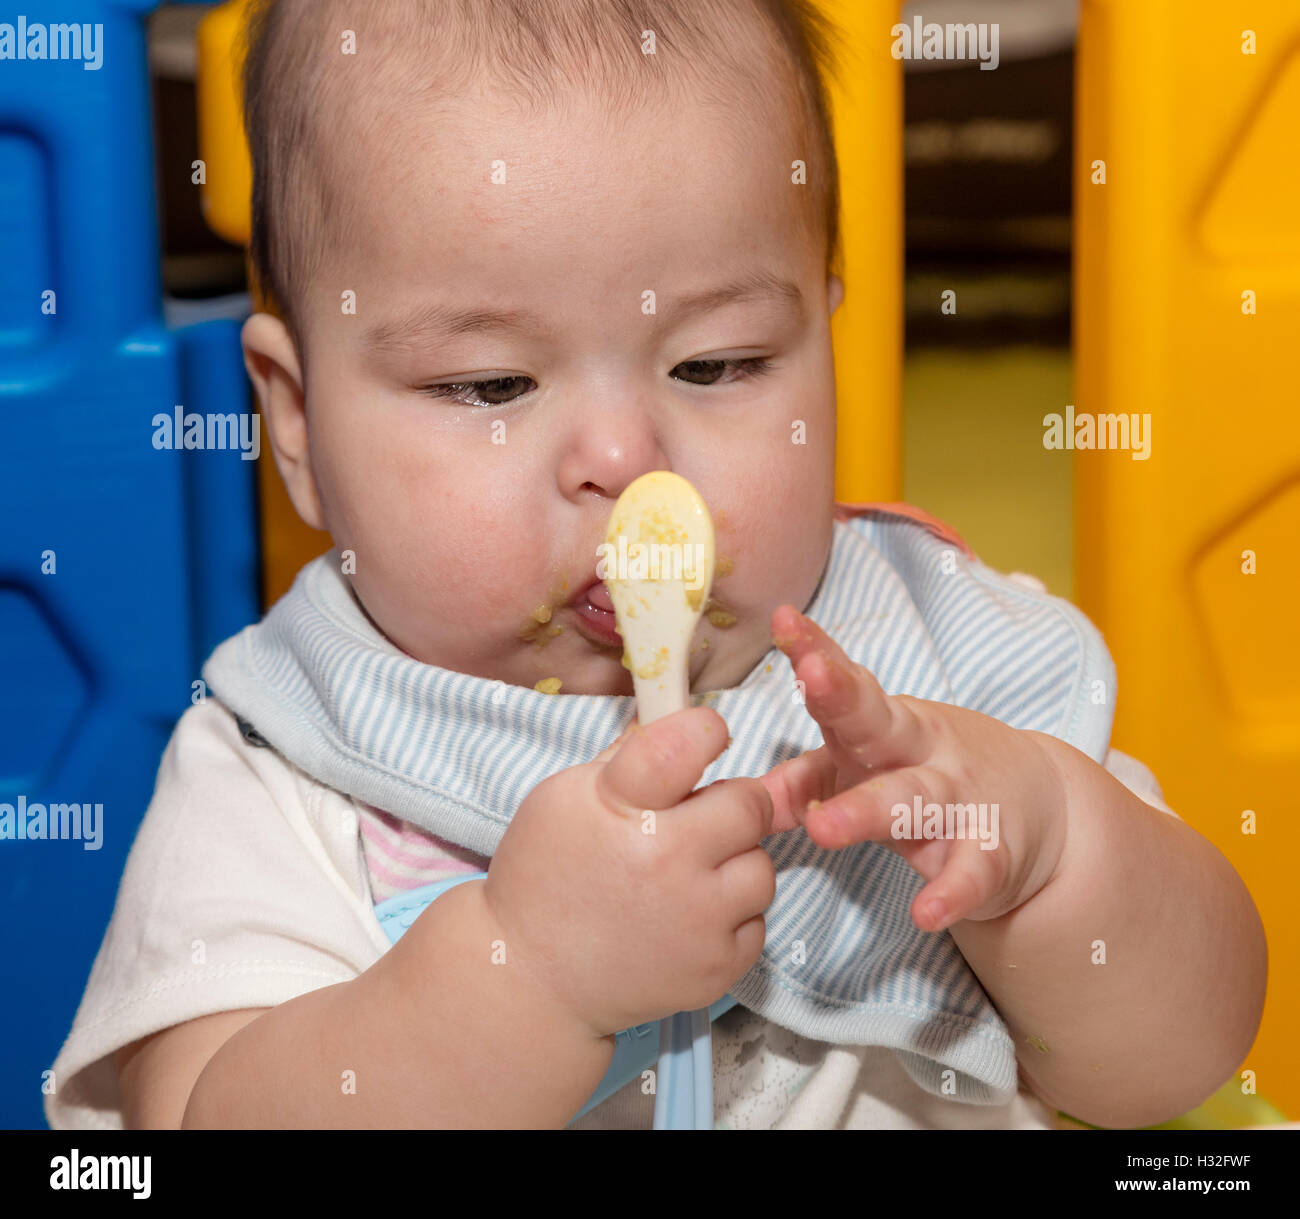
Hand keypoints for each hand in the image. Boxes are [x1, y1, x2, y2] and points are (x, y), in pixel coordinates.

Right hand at [483, 706, 775, 1038]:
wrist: (532, 980)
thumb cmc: (546, 878)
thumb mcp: (564, 798)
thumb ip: (627, 757)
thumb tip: (677, 718)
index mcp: (621, 808)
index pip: (689, 742)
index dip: (706, 730)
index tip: (705, 736)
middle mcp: (666, 862)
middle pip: (749, 804)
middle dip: (730, 803)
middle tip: (698, 818)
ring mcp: (696, 921)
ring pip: (761, 867)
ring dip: (733, 864)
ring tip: (688, 876)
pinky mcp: (717, 968)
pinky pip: (757, 921)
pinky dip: (729, 917)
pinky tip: (687, 918)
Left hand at [759, 605, 1069, 931]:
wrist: (1043, 805)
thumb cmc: (929, 776)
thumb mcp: (871, 766)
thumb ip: (807, 778)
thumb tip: (737, 796)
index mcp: (883, 726)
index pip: (844, 684)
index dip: (814, 652)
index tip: (783, 622)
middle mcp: (919, 751)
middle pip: (877, 721)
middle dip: (841, 696)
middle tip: (809, 676)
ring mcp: (957, 799)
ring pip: (911, 800)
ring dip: (864, 812)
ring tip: (821, 828)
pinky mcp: (990, 854)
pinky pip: (971, 873)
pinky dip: (951, 894)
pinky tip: (926, 914)